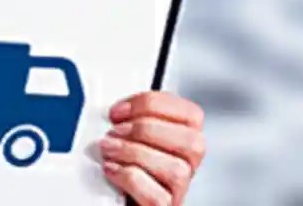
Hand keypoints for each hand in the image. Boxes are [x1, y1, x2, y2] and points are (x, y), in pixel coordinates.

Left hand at [99, 91, 205, 205]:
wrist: (109, 196)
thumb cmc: (120, 162)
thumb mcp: (129, 134)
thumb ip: (132, 118)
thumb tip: (116, 110)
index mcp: (183, 139)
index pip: (191, 114)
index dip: (153, 105)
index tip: (120, 110)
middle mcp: (186, 165)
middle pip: (192, 142)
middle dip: (145, 129)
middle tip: (116, 130)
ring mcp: (178, 190)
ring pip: (177, 170)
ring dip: (135, 153)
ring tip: (109, 149)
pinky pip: (157, 197)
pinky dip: (129, 178)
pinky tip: (112, 169)